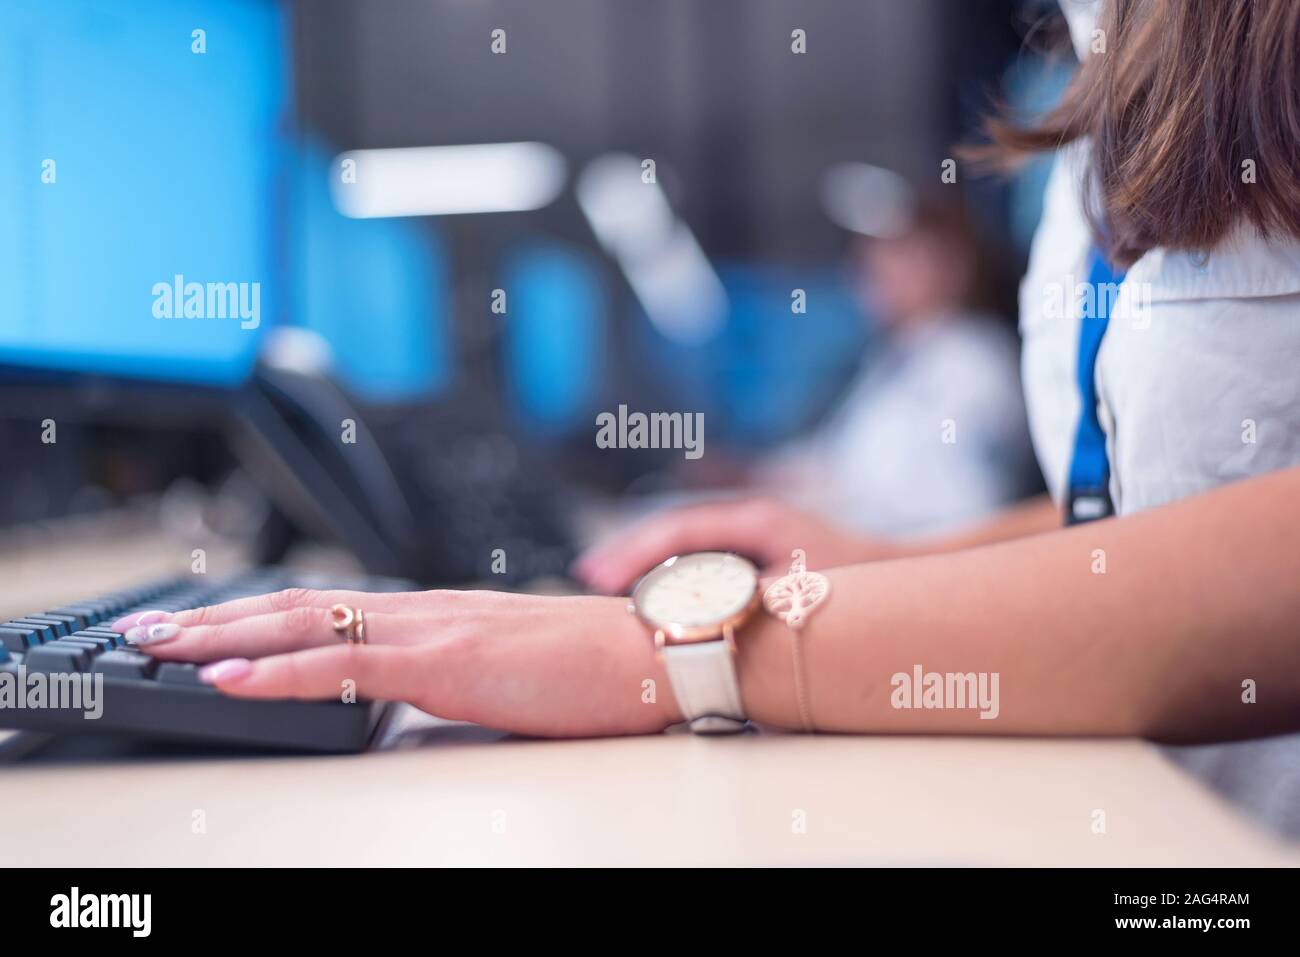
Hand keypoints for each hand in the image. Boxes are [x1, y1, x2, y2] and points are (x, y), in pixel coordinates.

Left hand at [112, 588, 680, 737]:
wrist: (650, 653)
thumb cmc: (590, 664)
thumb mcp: (502, 664)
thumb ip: (448, 667)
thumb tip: (408, 688)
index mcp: (431, 612)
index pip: (323, 607)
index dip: (254, 616)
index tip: (201, 627)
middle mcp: (420, 608)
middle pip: (296, 607)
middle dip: (215, 620)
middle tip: (147, 629)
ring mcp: (431, 629)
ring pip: (305, 625)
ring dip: (225, 636)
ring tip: (162, 646)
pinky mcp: (447, 661)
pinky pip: (347, 666)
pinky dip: (280, 671)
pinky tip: (232, 676)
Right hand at [573, 497, 893, 593]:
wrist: (901, 572)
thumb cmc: (857, 580)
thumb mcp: (800, 590)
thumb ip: (748, 597)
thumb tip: (694, 612)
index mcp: (757, 519)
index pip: (679, 528)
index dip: (635, 550)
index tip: (600, 575)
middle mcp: (750, 520)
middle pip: (673, 531)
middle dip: (629, 552)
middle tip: (588, 576)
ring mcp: (752, 534)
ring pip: (684, 544)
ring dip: (646, 562)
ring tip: (604, 584)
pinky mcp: (757, 554)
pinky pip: (701, 559)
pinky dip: (672, 573)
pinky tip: (651, 596)